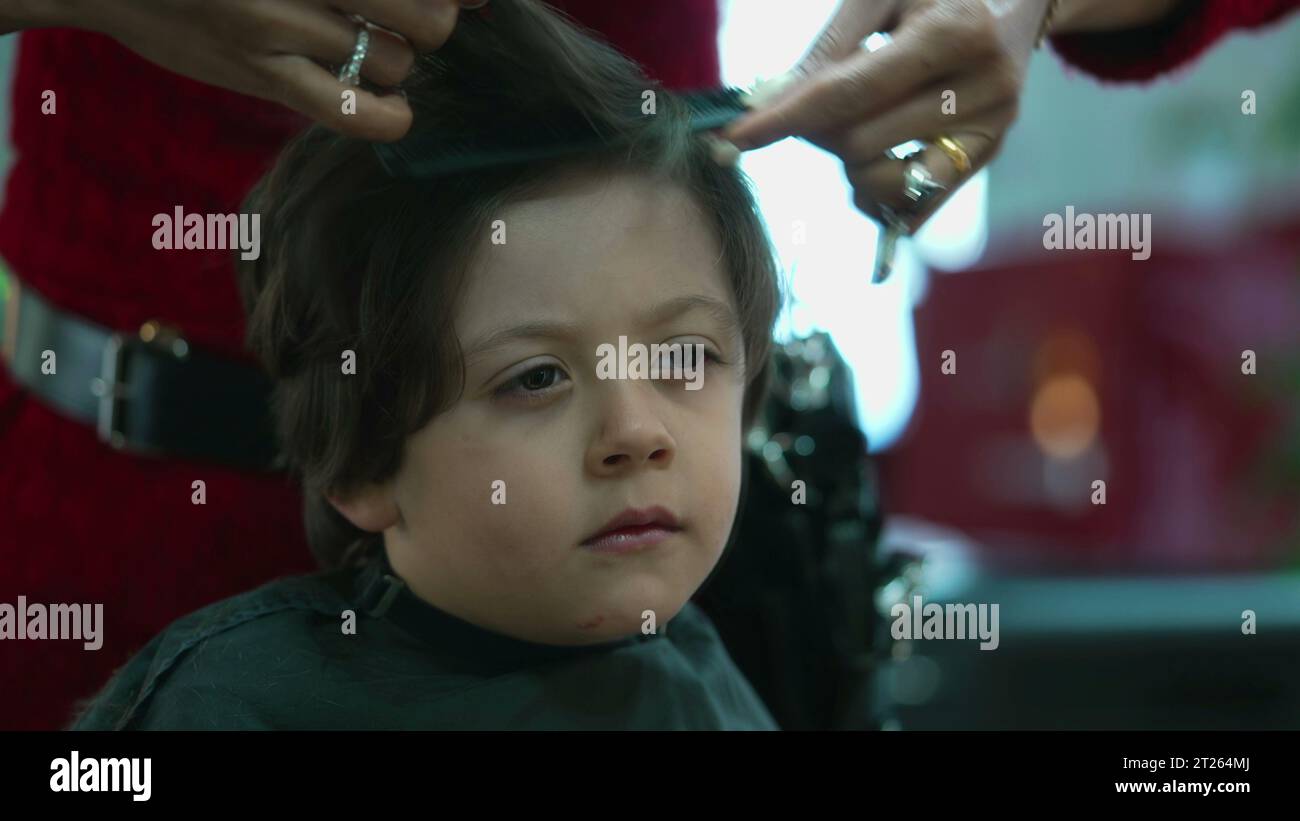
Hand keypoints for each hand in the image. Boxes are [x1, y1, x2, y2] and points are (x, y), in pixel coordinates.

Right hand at [48, 0, 487, 140]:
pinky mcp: (258, 74)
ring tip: (362, 46)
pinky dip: (387, 114)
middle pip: (426, 18)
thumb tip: (463, 0)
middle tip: (410, 19)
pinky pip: (353, 111)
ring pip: (393, 61)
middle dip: (433, 21)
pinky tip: (390, 103)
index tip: (477, 1)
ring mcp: (276, 23)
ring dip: (395, 61)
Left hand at [722, 0, 1052, 231]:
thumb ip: (829, 47)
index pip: (845, 93)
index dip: (783, 119)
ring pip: (882, 181)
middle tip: (814, 105)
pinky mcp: (988, 158)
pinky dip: (877, 192)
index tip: (735, 139)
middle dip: (817, 133)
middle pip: (858, 142)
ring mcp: (991, 130)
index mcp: (953, 33)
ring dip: (848, 164)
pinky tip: (872, 159)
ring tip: (855, 124)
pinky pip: (915, 207)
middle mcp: (982, 87)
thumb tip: (769, 101)